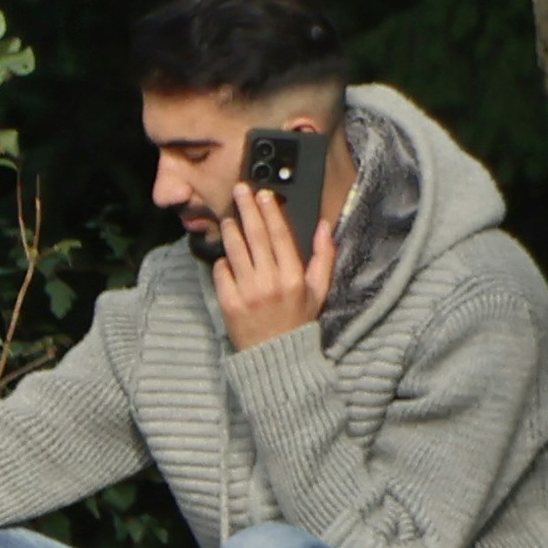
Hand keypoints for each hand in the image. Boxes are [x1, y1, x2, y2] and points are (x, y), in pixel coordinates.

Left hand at [212, 176, 336, 352]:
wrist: (276, 358)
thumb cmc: (297, 321)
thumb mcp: (318, 291)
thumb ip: (323, 257)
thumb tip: (325, 226)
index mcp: (294, 277)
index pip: (280, 236)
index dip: (270, 212)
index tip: (263, 194)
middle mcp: (271, 282)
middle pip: (256, 236)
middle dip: (247, 209)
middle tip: (239, 190)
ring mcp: (248, 293)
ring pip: (235, 250)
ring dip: (231, 230)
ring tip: (229, 217)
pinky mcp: (229, 303)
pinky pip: (222, 272)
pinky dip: (222, 262)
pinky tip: (225, 256)